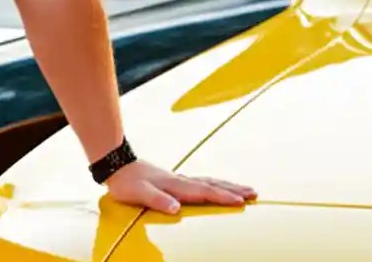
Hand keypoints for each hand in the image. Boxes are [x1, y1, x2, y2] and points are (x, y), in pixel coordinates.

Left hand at [106, 159, 255, 214]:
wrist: (117, 164)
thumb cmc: (126, 182)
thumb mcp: (138, 193)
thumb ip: (157, 200)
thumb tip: (176, 208)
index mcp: (175, 185)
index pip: (204, 192)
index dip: (222, 197)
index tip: (241, 201)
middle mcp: (180, 181)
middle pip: (212, 185)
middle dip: (234, 189)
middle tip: (254, 193)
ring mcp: (179, 179)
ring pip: (209, 182)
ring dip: (228, 186)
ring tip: (245, 189)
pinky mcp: (175, 181)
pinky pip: (202, 182)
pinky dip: (215, 184)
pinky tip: (218, 186)